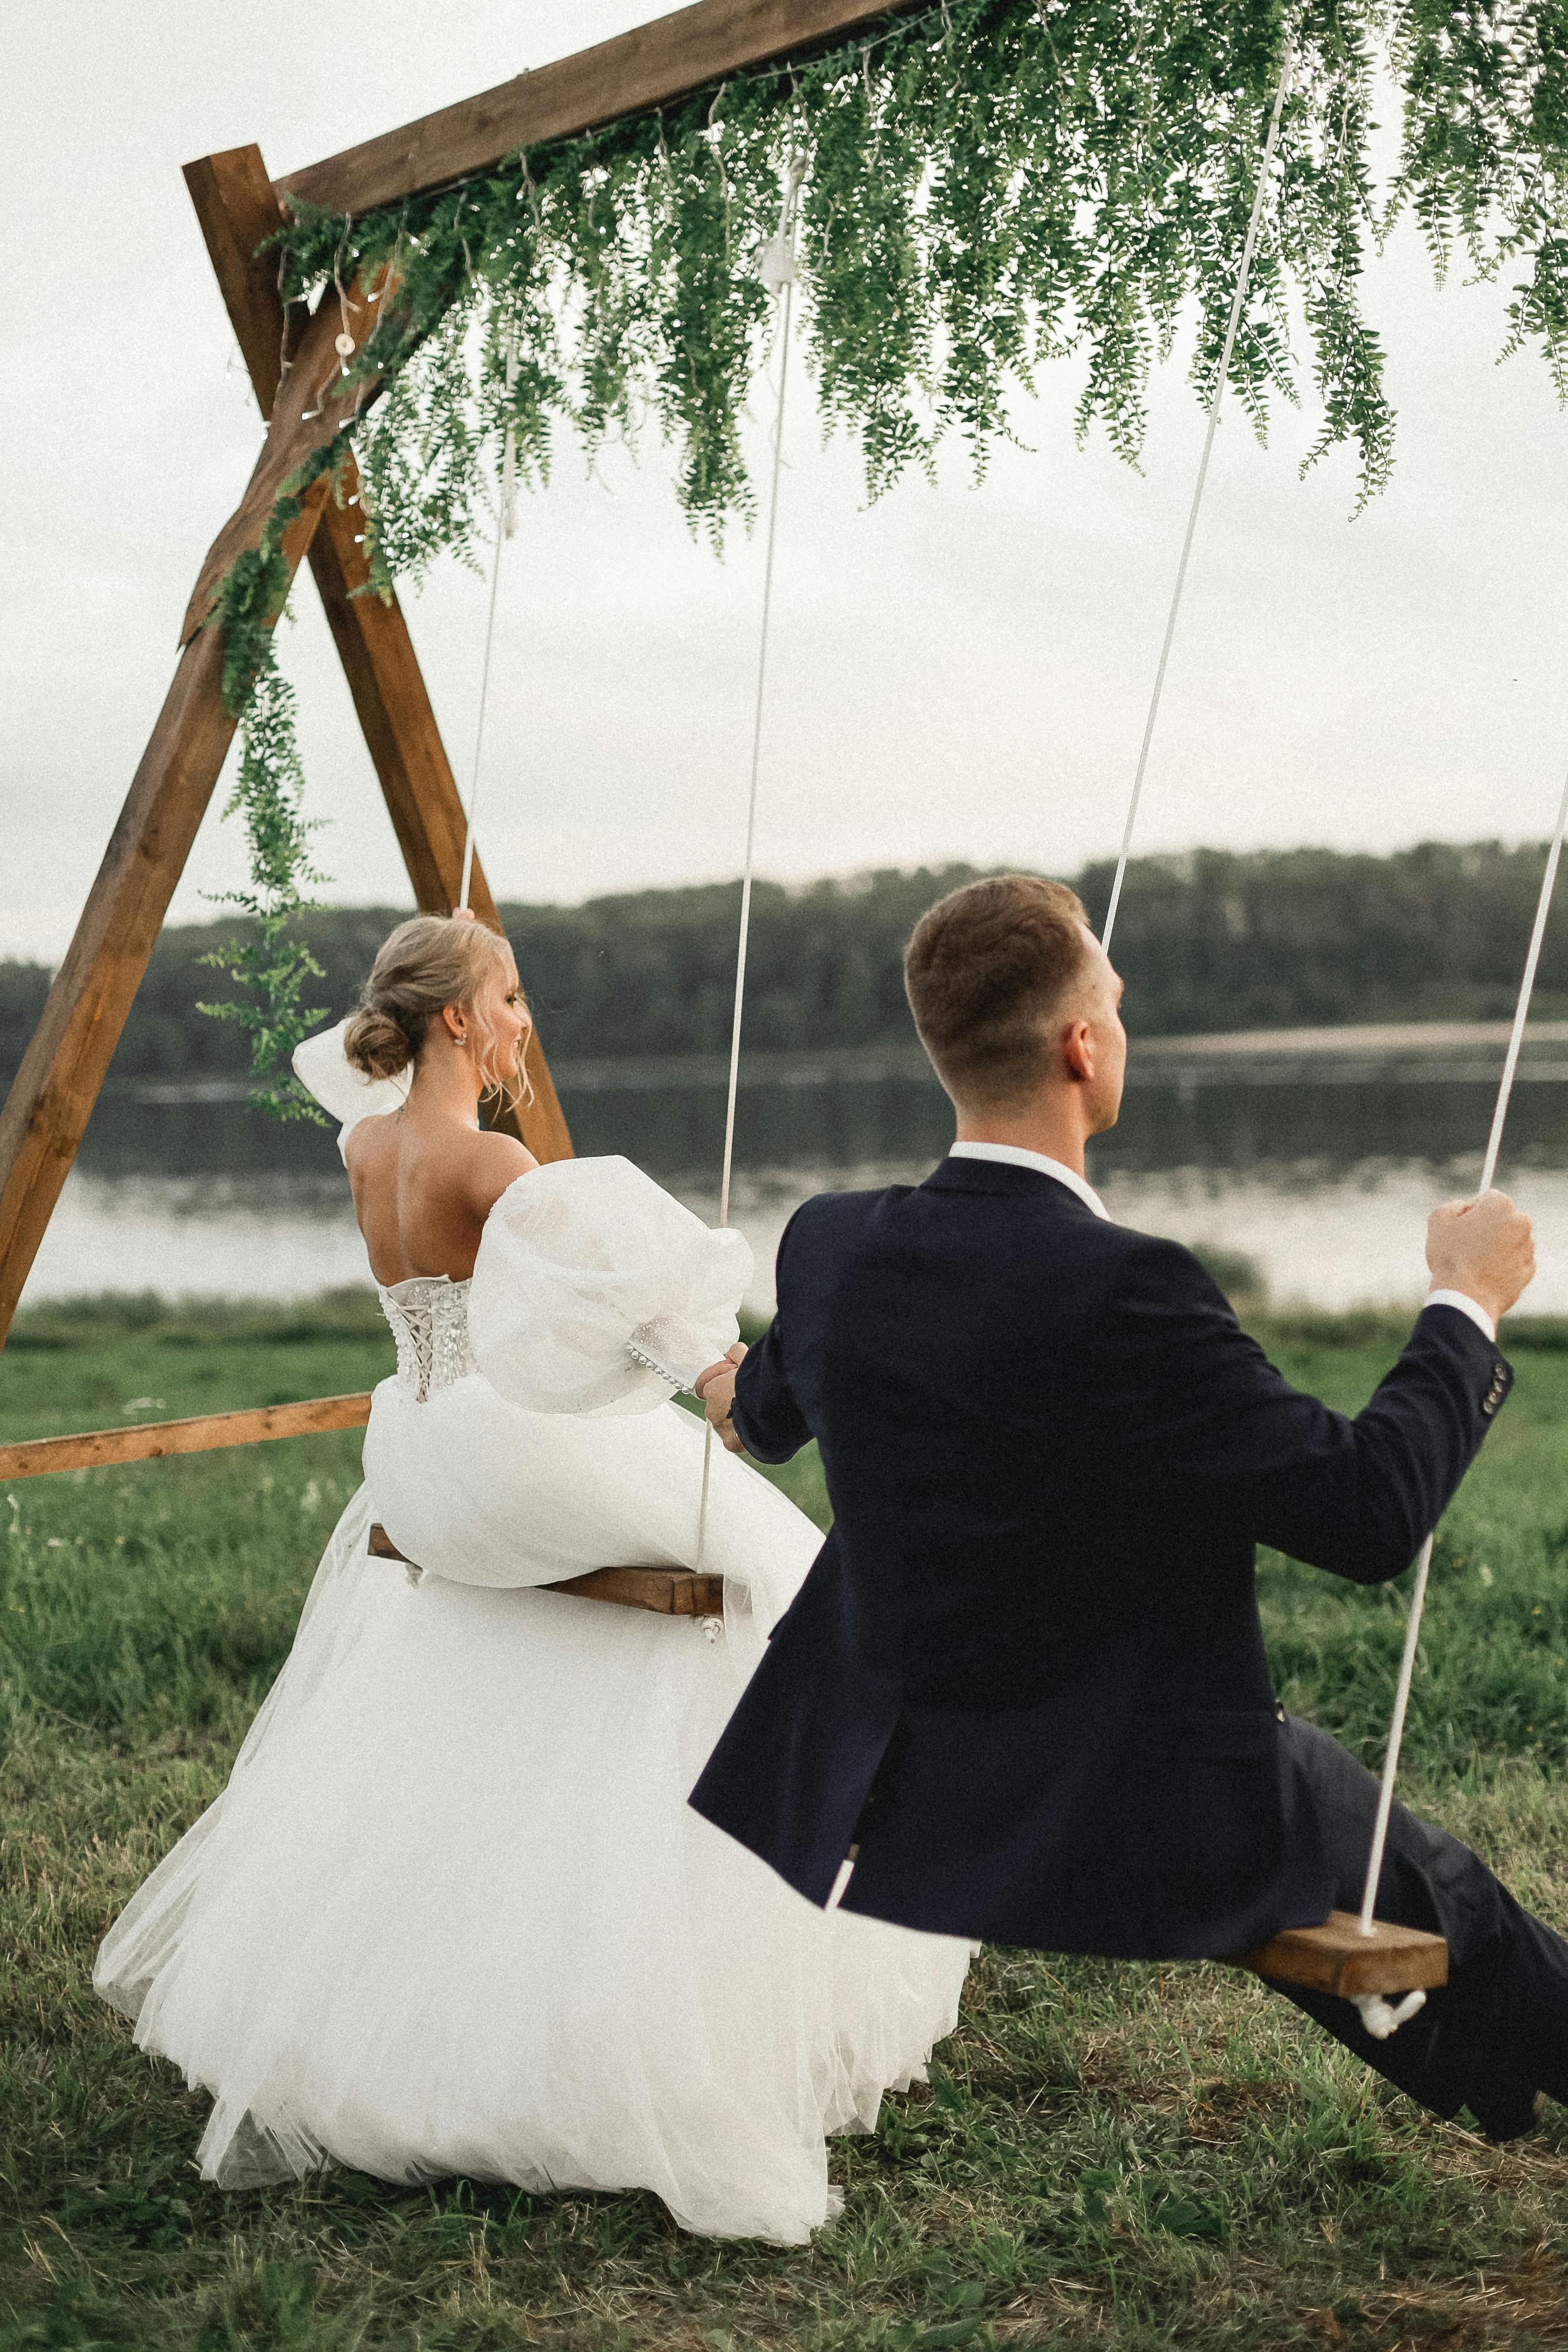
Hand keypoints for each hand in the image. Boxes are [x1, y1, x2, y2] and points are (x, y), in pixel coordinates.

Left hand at [694, 1344, 747, 1453]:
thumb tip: (732, 1351)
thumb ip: (737, 1352)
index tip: (745, 1382)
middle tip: (753, 1397)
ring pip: (727, 1422)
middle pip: (721, 1404)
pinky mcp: (731, 1442)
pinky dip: (742, 1436)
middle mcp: (711, 1409)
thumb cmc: (758, 1382)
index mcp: (712, 1389)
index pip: (716, 1386)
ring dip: (738, 1418)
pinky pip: (734, 1440)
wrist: (770, 1408)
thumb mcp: (747, 1358)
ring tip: (757, 1412)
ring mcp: (721, 1427)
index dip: (731, 1382)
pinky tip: (755, 1428)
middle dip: (734, 1401)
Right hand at [1426, 1189, 1535, 1324]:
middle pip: (1503, 1218)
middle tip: (1468, 1244)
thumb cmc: (1451, 1257)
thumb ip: (1454, 1205)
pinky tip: (1486, 1274)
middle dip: (1489, 1227)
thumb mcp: (1438, 1220)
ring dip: (1497, 1246)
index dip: (1474, 1210)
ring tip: (1475, 1262)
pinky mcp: (1529, 1269)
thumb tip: (1466, 1206)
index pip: (1489, 1197)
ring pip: (1510, 1240)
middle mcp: (1521, 1223)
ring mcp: (1527, 1248)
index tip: (1464, 1225)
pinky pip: (1514, 1261)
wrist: (1466, 1297)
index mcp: (1501, 1206)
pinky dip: (1503, 1265)